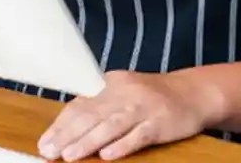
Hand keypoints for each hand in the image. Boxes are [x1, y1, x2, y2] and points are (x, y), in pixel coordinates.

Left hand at [37, 70, 222, 160]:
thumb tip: (68, 127)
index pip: (80, 105)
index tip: (45, 142)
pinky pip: (139, 135)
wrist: (195, 93)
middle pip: (91, 115)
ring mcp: (143, 107)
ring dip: (88, 141)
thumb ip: (100, 106)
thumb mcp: (124, 93)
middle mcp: (124, 93)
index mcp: (110, 85)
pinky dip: (122, 145)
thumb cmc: (153, 97)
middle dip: (67, 135)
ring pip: (111, 125)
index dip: (60, 124)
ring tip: (70, 156)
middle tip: (49, 151)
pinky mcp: (161, 122)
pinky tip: (107, 156)